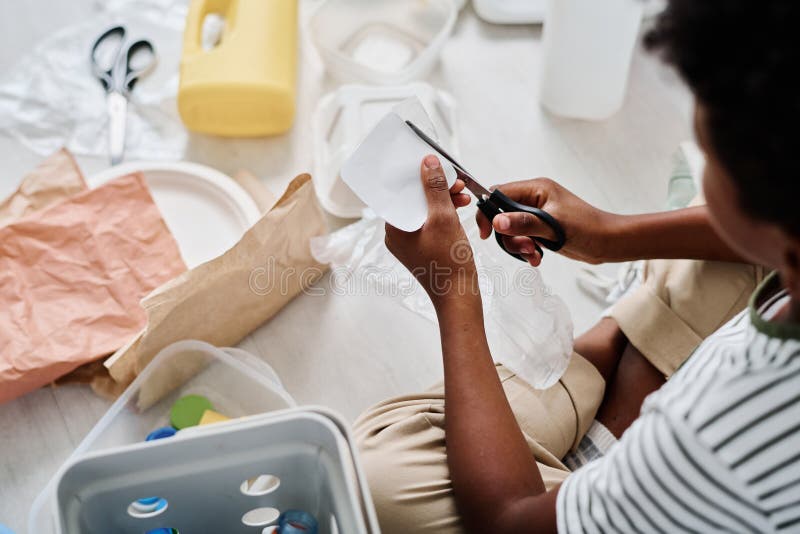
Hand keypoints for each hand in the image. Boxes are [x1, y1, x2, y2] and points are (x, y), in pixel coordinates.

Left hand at [385, 155, 478, 306]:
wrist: (459, 296)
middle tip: (455, 181)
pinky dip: (444, 212)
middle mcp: (397, 233)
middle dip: (435, 187)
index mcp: (394, 227)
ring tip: (463, 195)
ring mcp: (410, 240)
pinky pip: (430, 221)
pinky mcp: (422, 245)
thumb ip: (435, 188)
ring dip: (443, 199)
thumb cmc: (449, 263)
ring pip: (424, 209)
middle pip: (413, 199)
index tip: (433, 166)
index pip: (400, 191)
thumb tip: (428, 163)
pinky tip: (460, 207)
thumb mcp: (444, 218)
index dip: (417, 176)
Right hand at [476, 178, 618, 265]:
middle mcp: (534, 199)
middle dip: (509, 236)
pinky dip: (526, 251)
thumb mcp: (553, 226)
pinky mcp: (540, 229)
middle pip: (502, 215)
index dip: (489, 212)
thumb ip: (524, 223)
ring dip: (518, 246)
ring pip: (511, 230)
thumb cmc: (588, 228)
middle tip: (525, 248)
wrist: (608, 243)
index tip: (487, 232)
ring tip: (535, 254)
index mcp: (536, 189)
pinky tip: (538, 258)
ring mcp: (536, 215)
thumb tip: (497, 222)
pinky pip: (522, 239)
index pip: (499, 193)